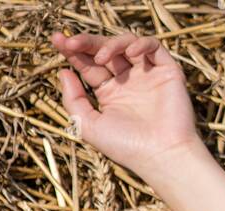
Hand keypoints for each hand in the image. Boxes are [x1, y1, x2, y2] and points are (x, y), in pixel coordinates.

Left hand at [51, 29, 199, 176]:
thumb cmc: (126, 147)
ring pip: (126, 44)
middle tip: (71, 42)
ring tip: (101, 57)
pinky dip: (141, 44)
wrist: (161, 155)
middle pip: (104, 50)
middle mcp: (127, 81)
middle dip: (86, 42)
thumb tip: (63, 72)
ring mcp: (146, 74)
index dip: (74, 52)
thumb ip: (74, 100)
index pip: (89, 65)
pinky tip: (130, 53)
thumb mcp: (90, 126)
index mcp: (109, 93)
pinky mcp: (166, 70)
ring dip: (111, 44)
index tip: (57, 41)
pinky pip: (153, 46)